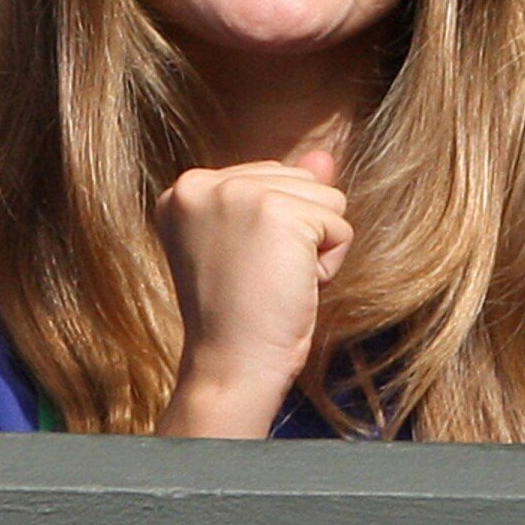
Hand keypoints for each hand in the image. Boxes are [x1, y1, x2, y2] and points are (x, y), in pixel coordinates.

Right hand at [155, 151, 351, 435]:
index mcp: (184, 190)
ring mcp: (238, 192)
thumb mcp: (257, 245)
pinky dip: (329, 264)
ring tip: (275, 282)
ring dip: (315, 248)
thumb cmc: (241, 316)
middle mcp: (202, 182)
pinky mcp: (277, 211)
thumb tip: (324, 156)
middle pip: (299, 180)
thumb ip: (283, 192)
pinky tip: (292, 288)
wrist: (230, 368)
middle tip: (259, 278)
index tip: (239, 270)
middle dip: (298, 233)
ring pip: (326, 198)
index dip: (274, 231)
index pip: (269, 178)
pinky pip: (340, 226)